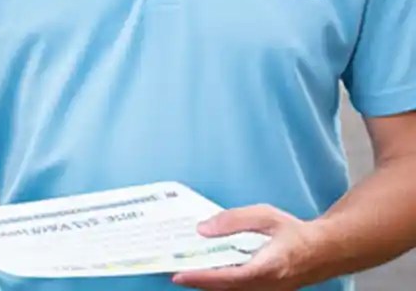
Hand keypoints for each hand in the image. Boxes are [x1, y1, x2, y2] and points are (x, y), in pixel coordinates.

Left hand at [171, 204, 327, 290]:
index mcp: (268, 267)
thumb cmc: (296, 233)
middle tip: (174, 272)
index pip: (230, 277)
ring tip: (186, 271)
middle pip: (225, 288)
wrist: (326, 251)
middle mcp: (267, 286)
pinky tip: (208, 272)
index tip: (180, 274)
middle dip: (198, 281)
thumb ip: (233, 220)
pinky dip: (221, 283)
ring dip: (208, 283)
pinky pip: (238, 290)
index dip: (203, 277)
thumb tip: (203, 229)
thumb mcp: (265, 217)